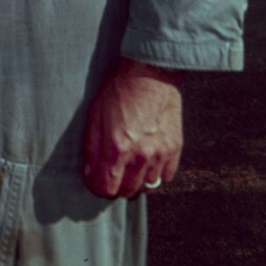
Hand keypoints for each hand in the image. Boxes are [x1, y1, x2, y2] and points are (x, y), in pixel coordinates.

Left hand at [83, 58, 183, 198]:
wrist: (150, 74)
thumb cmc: (120, 91)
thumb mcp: (95, 114)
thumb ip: (91, 147)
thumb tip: (90, 172)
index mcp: (118, 147)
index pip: (106, 188)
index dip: (97, 186)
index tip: (94, 180)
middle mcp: (141, 156)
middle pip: (127, 191)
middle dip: (115, 186)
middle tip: (111, 173)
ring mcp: (160, 154)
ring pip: (147, 186)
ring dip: (136, 181)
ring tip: (129, 166)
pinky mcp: (175, 149)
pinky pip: (166, 176)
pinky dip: (155, 173)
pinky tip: (147, 161)